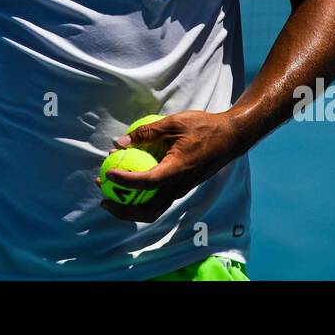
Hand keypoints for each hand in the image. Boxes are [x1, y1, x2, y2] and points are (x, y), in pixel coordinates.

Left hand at [98, 110, 244, 222]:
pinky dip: (141, 196)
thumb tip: (120, 142)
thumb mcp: (174, 123)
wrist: (230, 137)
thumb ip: (147, 133)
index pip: (147, 182)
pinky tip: (129, 181)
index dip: (125, 180)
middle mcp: (179, 186)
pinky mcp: (182, 187)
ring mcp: (181, 189)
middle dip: (123, 210)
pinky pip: (158, 198)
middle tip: (104, 198)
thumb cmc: (204, 127)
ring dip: (130, 206)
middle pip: (148, 210)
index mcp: (178, 170)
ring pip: (153, 208)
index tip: (109, 173)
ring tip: (111, 194)